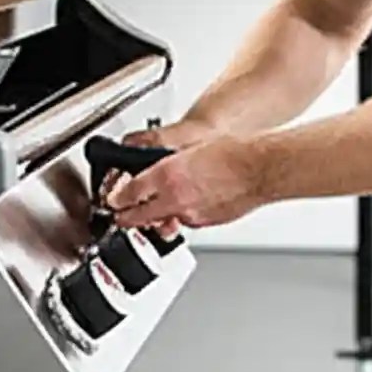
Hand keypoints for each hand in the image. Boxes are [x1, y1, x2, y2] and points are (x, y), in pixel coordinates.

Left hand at [96, 117, 225, 238]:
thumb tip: (155, 171)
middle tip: (120, 217)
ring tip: (154, 212)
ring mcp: (190, 213)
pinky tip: (189, 205)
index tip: (113, 201)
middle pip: (138, 217)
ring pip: (163, 221)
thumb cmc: (231, 153)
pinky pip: (186, 221)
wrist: (258, 169)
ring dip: (156, 218)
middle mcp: (175, 198)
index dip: (117, 199)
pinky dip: (182, 215)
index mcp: (167, 174)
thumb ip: (168, 163)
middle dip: (126, 219)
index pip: (130, 193)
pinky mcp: (205, 222)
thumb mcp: (189, 149)